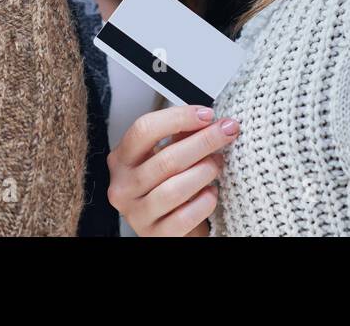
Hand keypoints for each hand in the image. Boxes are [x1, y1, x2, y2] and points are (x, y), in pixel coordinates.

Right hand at [106, 105, 239, 236]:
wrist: (170, 227)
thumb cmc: (169, 185)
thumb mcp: (167, 155)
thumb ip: (181, 136)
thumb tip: (208, 120)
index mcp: (122, 159)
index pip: (144, 129)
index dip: (178, 118)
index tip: (206, 114)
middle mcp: (123, 186)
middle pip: (165, 159)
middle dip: (203, 141)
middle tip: (226, 132)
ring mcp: (136, 214)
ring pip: (174, 189)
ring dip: (204, 171)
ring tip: (217, 164)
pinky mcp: (154, 235)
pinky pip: (184, 217)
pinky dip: (204, 202)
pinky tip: (211, 193)